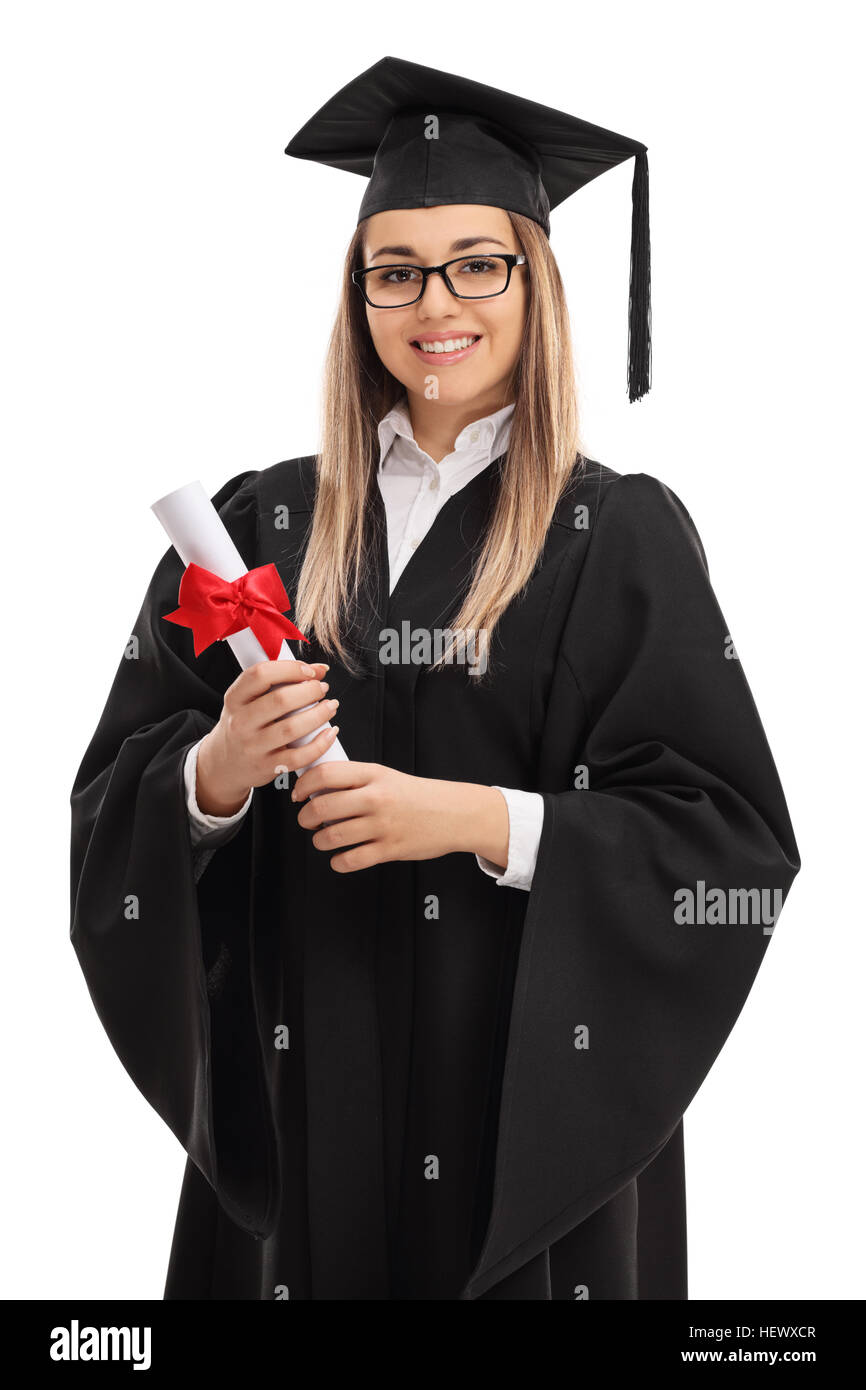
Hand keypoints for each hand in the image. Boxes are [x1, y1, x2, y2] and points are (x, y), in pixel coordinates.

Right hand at [196, 658, 335, 815]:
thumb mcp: (249, 700)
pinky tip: (329, 733)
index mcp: (235, 699)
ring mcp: (253, 747)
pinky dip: (319, 744)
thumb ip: (280, 681)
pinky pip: (298, 756)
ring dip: (319, 714)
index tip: (310, 671)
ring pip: (291, 728)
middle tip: (322, 688)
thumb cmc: (244, 725)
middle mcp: (241, 722)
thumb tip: (319, 669)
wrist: (224, 764)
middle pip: (280, 700)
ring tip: (331, 706)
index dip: (290, 669)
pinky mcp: (267, 767)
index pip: (261, 674)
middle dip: (310, 691)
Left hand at [292, 761, 464, 872]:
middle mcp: (376, 798)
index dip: (303, 785)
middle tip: (306, 820)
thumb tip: (314, 787)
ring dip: (319, 841)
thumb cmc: (416, 795)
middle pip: (321, 807)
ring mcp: (383, 825)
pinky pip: (350, 860)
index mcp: (373, 774)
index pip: (325, 774)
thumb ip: (354, 780)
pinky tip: (340, 856)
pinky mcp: (389, 850)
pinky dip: (337, 861)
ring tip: (323, 839)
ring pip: (331, 837)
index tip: (299, 794)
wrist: (455, 813)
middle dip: (305, 818)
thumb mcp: (385, 776)